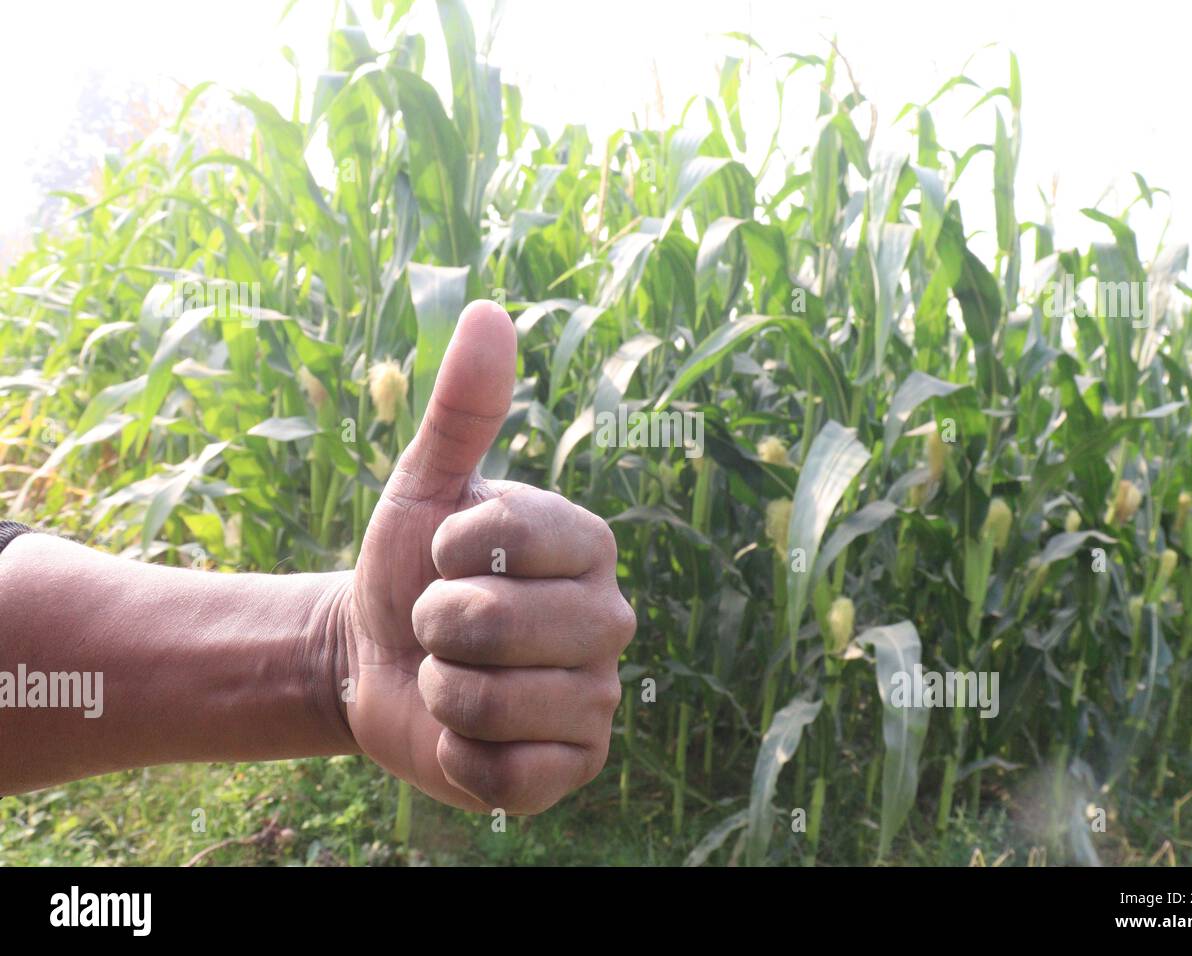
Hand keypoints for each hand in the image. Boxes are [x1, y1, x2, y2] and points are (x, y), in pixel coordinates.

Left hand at [344, 300, 634, 814]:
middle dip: (435, 624)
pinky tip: (465, 734)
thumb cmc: (408, 567)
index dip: (453, 549)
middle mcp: (610, 620)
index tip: (442, 554)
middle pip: (502, 625)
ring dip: (440, 690)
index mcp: (588, 544)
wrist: (375, 662)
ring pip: (495, 701)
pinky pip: (508, 772)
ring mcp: (599, 699)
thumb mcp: (424, 486)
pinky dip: (459, 755)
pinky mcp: (575, 767)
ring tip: (449, 676)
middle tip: (438, 623)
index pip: (519, 537)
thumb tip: (490, 312)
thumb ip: (461, 408)